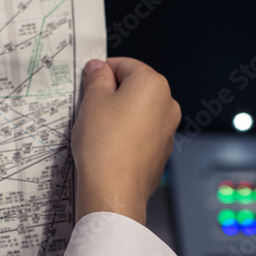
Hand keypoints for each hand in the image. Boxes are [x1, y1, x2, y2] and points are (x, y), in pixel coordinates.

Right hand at [71, 57, 181, 224]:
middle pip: (135, 87)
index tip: (88, 81)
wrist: (113, 190)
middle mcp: (167, 105)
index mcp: (153, 85)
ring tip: (97, 129)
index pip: (125, 65)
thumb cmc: (104, 146)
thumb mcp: (92, 101)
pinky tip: (109, 145)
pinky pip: (142, 133)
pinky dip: (127, 134)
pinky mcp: (161, 151)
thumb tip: (98, 68)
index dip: (103, 71)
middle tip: (89, 106)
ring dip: (119, 114)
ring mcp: (167, 130)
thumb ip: (97, 78)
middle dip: (112, 93)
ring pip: (139, 111)